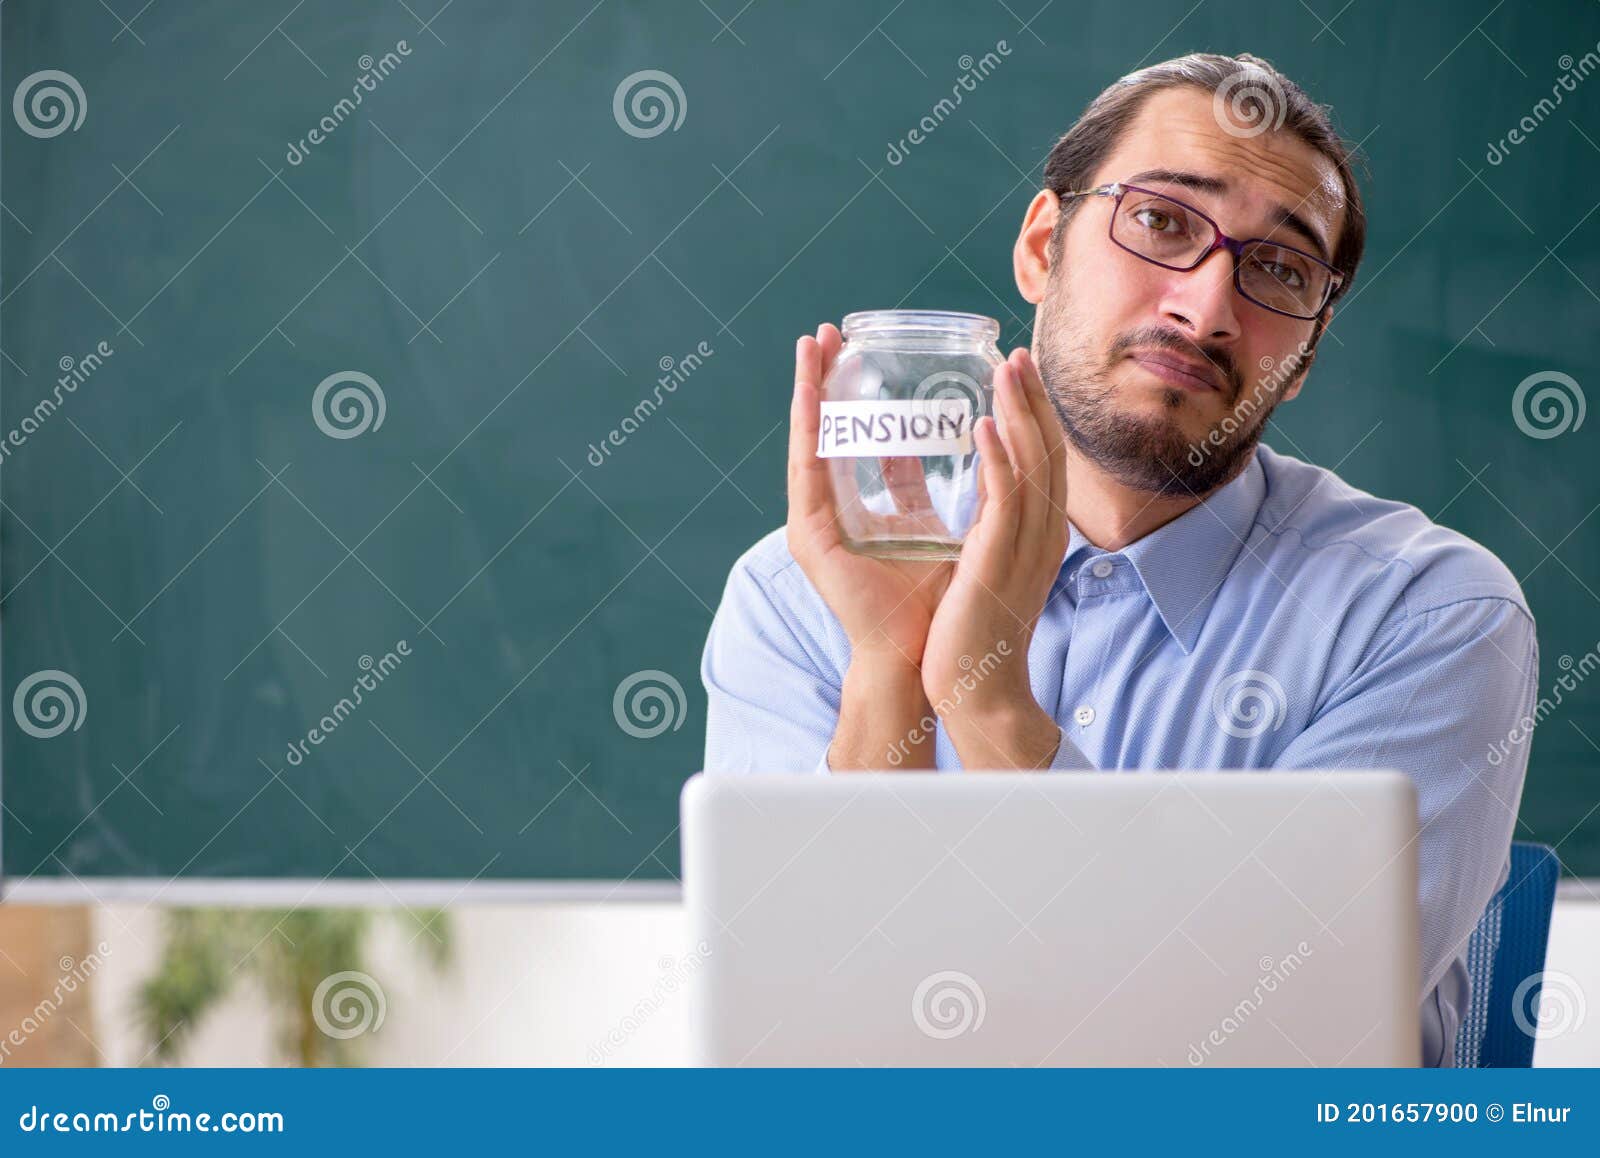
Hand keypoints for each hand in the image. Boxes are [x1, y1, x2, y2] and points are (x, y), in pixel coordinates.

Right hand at [787, 323, 953, 670]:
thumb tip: (938, 439)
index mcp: (848, 512)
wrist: (920, 654)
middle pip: (817, 433)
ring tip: (811, 346)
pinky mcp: (809, 539)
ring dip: (807, 392)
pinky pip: (808, 472)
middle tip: (823, 332)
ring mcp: (809, 526)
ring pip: (807, 444)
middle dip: (819, 379)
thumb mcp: (927, 524)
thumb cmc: (930, 596)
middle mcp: (822, 515)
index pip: (842, 439)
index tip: (846, 346)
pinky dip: (809, 430)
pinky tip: (810, 393)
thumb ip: (919, 485)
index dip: (842, 391)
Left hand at [921, 347, 1067, 766]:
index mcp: (1036, 534)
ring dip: (1019, 414)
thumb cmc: (973, 631)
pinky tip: (985, 425)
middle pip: (1046, 452)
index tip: (1019, 373)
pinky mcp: (1000, 563)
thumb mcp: (986, 564)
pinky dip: (997, 459)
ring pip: (1030, 466)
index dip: (1035, 414)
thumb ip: (989, 529)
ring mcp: (1025, 548)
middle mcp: (1041, 535)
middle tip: (1018, 353)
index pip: (1043, 460)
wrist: (977, 687)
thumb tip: (983, 498)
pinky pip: (1004, 501)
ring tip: (1006, 367)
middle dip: (1034, 400)